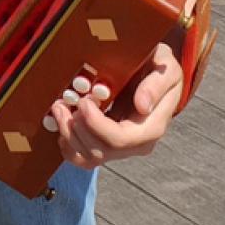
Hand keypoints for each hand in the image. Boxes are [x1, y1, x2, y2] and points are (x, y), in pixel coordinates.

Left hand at [50, 43, 183, 169]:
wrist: (155, 76)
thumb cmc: (158, 68)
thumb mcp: (164, 66)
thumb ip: (156, 85)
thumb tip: (142, 106)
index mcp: (151, 127)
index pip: (119, 139)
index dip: (95, 123)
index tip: (84, 100)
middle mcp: (137, 144)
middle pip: (100, 151)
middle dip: (76, 127)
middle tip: (64, 102)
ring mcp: (122, 148)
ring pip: (88, 157)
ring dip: (68, 135)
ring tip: (60, 108)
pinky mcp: (107, 145)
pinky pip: (83, 158)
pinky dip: (67, 144)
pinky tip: (63, 123)